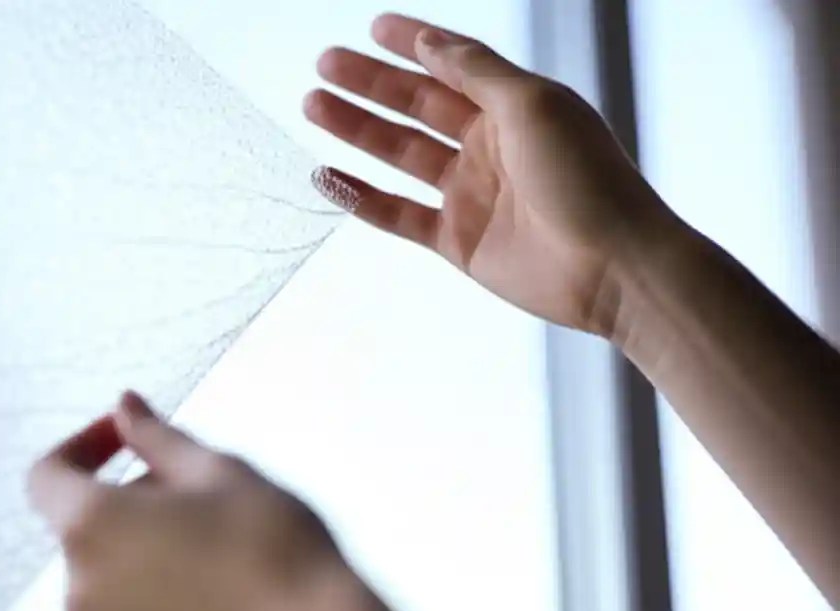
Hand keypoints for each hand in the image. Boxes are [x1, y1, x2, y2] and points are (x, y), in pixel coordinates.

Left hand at [27, 392, 352, 610]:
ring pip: (112, 575)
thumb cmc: (270, 550)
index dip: (80, 446)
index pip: (46, 476)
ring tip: (215, 545)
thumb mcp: (216, 471)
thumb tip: (124, 409)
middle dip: (128, 500)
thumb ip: (156, 437)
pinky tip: (221, 592)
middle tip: (196, 492)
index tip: (121, 438)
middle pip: (85, 528)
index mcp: (92, 527)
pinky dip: (163, 597)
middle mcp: (85, 589)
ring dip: (145, 550)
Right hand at [306, 14, 685, 338]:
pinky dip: (360, 196)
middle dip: (371, 83)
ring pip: (400, 154)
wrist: (612, 268)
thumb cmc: (587, 179)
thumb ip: (475, 71)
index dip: (413, 43)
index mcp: (515, 106)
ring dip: (357, 130)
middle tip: (325, 64)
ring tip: (314, 105)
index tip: (373, 27)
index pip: (453, 64)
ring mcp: (472, 194)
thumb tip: (429, 41)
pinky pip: (397, 213)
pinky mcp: (458, 240)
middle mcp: (491, 145)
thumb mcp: (532, 105)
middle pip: (418, 105)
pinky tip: (327, 176)